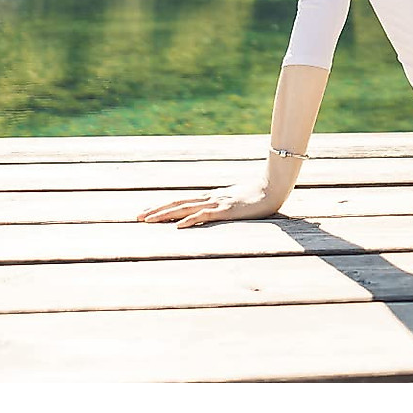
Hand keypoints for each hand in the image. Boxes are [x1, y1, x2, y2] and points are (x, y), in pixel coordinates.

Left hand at [136, 179, 282, 227]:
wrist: (275, 186)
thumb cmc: (260, 193)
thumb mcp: (237, 200)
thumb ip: (225, 204)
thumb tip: (215, 210)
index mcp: (212, 197)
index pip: (182, 201)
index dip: (163, 206)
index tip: (147, 212)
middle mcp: (211, 198)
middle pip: (178, 203)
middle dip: (157, 210)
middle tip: (137, 217)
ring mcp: (218, 203)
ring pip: (186, 208)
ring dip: (166, 215)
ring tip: (148, 220)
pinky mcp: (228, 210)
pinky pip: (206, 215)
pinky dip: (191, 220)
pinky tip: (179, 226)